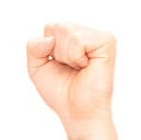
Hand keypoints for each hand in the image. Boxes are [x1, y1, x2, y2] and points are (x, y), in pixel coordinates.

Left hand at [26, 21, 118, 139]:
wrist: (76, 111)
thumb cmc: (61, 92)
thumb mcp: (37, 68)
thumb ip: (33, 48)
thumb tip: (48, 38)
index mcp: (72, 37)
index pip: (50, 28)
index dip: (47, 51)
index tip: (60, 66)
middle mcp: (86, 33)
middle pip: (57, 27)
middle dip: (57, 53)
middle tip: (70, 69)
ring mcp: (98, 36)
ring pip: (67, 32)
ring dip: (66, 57)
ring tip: (78, 68)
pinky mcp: (107, 42)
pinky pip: (78, 40)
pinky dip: (76, 57)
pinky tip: (86, 66)